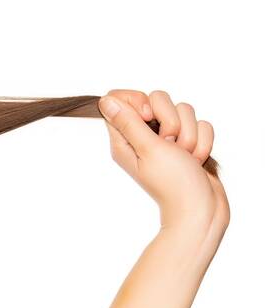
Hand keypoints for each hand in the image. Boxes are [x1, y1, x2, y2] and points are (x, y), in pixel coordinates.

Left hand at [98, 89, 228, 240]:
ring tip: (185, 157)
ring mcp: (168, 139)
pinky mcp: (188, 142)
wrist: (201, 208)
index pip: (121, 99)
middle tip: (169, 144)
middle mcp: (144, 136)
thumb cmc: (172, 183)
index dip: (137, 99)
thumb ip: (129, 122)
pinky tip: (196, 160)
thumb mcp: (148, 149)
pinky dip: (202, 142)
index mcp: (125, 139)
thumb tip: (106, 100)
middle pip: (157, 99)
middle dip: (171, 120)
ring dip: (190, 135)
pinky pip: (201, 124)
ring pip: (184, 110)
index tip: (148, 115)